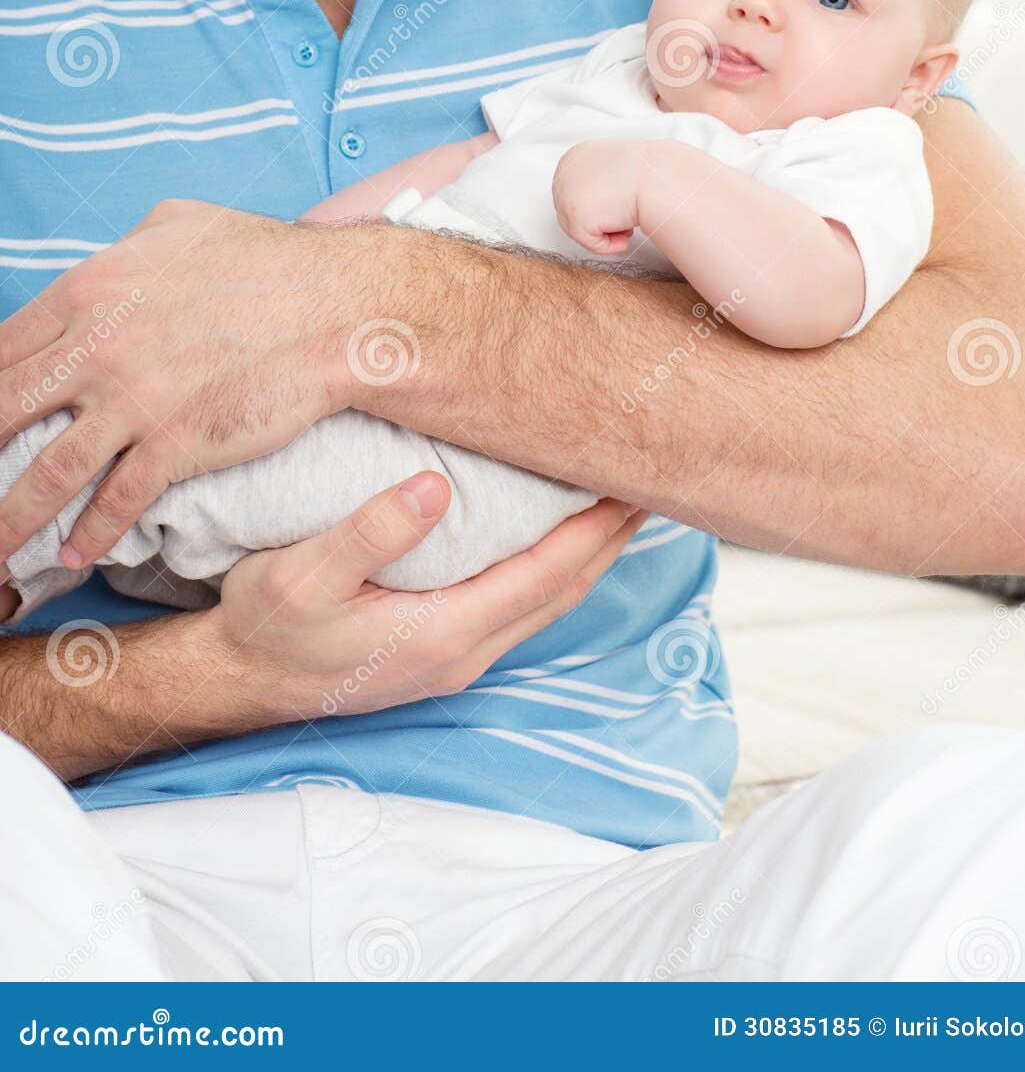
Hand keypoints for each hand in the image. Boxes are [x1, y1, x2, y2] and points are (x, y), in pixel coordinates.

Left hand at [0, 199, 354, 569]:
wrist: (335, 307)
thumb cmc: (266, 259)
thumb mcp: (178, 223)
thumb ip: (125, 248)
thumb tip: (105, 262)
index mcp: (90, 290)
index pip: (0, 349)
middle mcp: (98, 347)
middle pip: (3, 412)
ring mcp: (135, 400)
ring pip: (47, 472)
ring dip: (9, 519)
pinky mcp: (178, 443)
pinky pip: (118, 499)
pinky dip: (91, 533)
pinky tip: (75, 555)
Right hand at [213, 470, 647, 718]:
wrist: (237, 683)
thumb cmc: (264, 626)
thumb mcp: (300, 575)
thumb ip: (369, 532)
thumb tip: (436, 487)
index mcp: (442, 632)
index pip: (545, 574)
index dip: (595, 530)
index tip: (634, 484)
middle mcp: (464, 653)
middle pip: (563, 591)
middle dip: (610, 539)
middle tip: (650, 480)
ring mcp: (457, 658)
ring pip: (547, 603)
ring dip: (588, 556)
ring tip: (618, 505)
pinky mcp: (443, 652)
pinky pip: (521, 607)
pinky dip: (554, 571)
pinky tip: (556, 542)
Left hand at [552, 139, 644, 255]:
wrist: (657, 176)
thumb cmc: (646, 172)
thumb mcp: (614, 168)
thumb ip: (599, 182)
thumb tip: (597, 204)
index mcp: (574, 158)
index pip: (575, 193)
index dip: (596, 207)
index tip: (613, 213)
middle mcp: (564, 175)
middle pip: (571, 212)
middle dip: (598, 221)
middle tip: (622, 225)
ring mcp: (566, 195)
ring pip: (577, 228)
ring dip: (604, 233)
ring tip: (627, 229)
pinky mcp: (575, 216)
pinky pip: (588, 241)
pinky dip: (607, 245)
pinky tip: (626, 236)